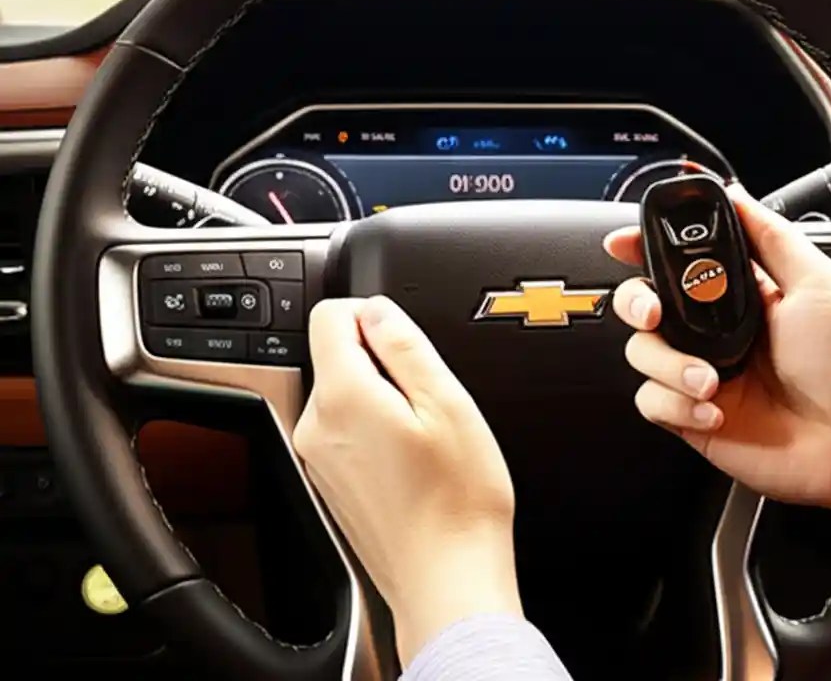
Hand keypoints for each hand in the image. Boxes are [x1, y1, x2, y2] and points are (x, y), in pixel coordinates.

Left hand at [294, 296, 520, 663]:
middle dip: (382, 362)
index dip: (372, 313)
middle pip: (337, 356)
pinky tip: (414, 461)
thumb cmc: (457, 502)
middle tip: (430, 400)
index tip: (404, 338)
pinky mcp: (329, 482)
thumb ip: (405, 345)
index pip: (330, 315)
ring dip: (381, 399)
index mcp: (344, 397)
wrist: (447, 577)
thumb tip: (378, 310)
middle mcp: (317, 425)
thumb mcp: (449, 402)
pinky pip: (346, 432)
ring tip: (426, 436)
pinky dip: (377, 432)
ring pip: (343, 395)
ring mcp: (318, 458)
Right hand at [604, 185, 830, 565]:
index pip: (680, 262)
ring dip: (670, 364)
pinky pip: (653, 402)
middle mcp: (718, 333)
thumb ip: (771, 235)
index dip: (645, 249)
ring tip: (713, 381)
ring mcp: (704, 376)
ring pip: (643, 353)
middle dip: (637, 302)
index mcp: (744, 294)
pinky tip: (715, 411)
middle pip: (645, 303)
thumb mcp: (818, 280)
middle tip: (655, 312)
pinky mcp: (695, 419)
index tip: (624, 243)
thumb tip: (735, 194)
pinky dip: (676, 404)